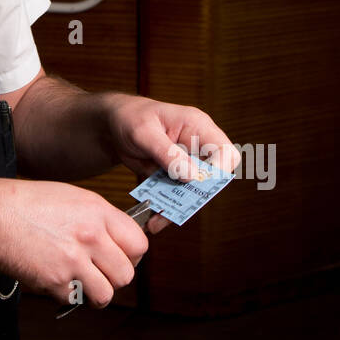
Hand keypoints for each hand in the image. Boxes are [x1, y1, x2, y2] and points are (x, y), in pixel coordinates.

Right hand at [0, 177, 150, 308]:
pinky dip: (67, 295)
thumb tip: (118, 241)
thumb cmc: (26, 204)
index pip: (139, 244)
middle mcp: (91, 236)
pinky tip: (55, 279)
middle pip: (127, 274)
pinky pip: (76, 300)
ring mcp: (73, 260)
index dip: (132, 256)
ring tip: (80, 282)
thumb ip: (99, 218)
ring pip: (106, 294)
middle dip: (113, 278)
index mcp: (98, 212)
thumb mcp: (71, 198)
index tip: (121, 258)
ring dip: (94, 293)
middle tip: (98, 273)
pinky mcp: (56, 281)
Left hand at [101, 93, 240, 234]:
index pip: (225, 151)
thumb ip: (167, 153)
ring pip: (193, 193)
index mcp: (198, 127)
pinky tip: (152, 217)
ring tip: (156, 221)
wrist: (115, 125)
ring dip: (177, 208)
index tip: (198, 184)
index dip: (219, 171)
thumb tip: (191, 176)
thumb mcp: (144, 132)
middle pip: (212, 179)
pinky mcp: (175, 177)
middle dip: (195, 198)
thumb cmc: (131, 118)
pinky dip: (165, 208)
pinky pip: (176, 196)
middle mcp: (198, 147)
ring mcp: (187, 164)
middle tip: (173, 211)